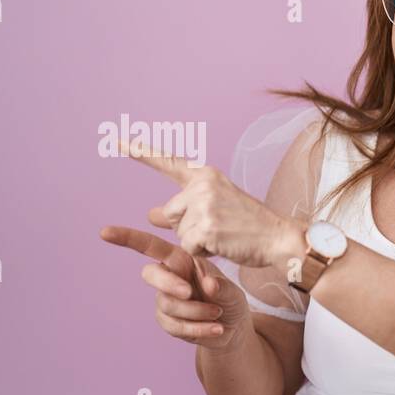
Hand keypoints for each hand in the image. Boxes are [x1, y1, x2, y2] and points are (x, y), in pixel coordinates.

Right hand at [99, 224, 251, 349]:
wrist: (234, 327)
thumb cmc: (229, 299)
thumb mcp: (232, 291)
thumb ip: (221, 287)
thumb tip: (208, 284)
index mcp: (182, 260)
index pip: (151, 246)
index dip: (127, 238)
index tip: (105, 232)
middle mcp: (169, 277)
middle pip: (151, 274)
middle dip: (169, 284)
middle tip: (190, 293)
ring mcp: (166, 300)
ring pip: (167, 304)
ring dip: (196, 311)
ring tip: (218, 314)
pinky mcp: (168, 322)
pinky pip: (174, 326)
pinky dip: (198, 329)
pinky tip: (217, 329)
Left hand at [119, 139, 299, 266]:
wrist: (279, 237)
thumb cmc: (250, 225)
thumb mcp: (216, 208)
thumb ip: (184, 208)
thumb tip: (151, 214)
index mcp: (206, 175)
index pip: (168, 162)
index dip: (141, 153)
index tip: (116, 141)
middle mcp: (202, 186)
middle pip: (171, 212)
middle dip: (187, 226)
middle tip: (219, 227)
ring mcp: (204, 207)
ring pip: (179, 232)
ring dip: (197, 241)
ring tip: (225, 236)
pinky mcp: (206, 230)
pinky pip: (188, 248)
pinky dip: (204, 253)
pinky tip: (225, 245)